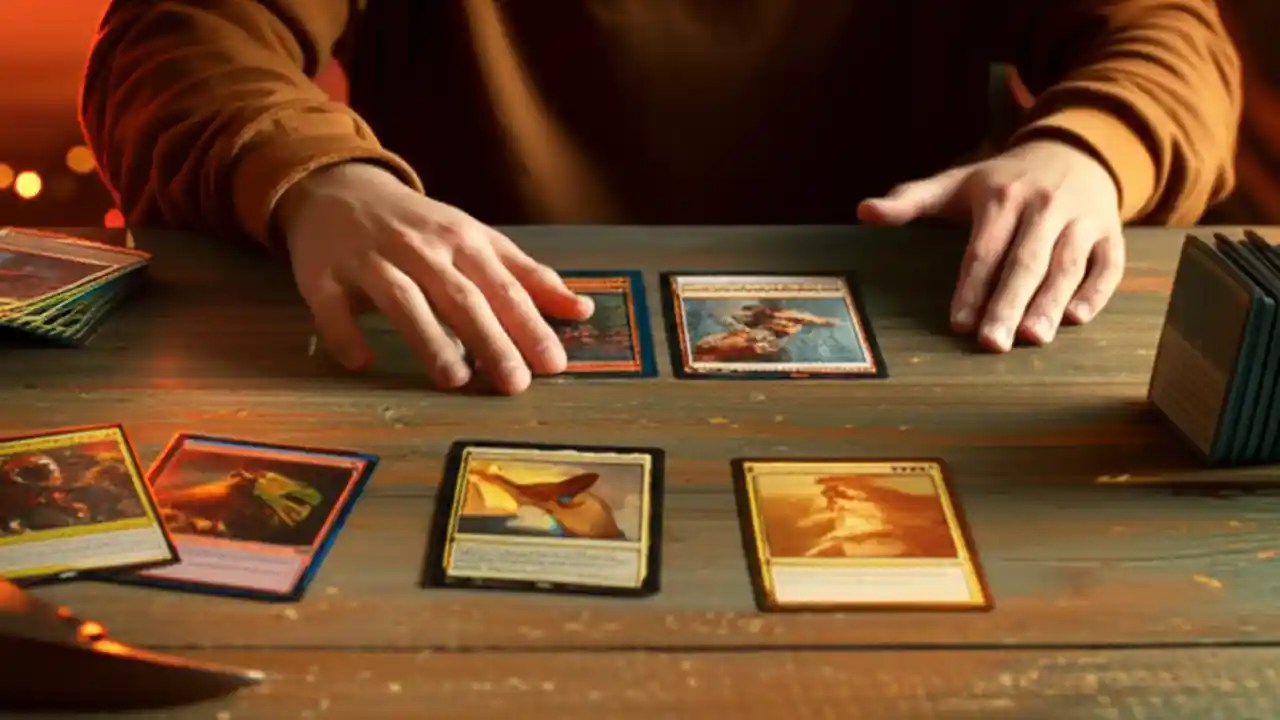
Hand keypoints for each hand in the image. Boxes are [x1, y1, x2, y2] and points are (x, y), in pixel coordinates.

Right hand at [275, 162, 592, 393]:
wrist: (339, 188)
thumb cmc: (420, 227)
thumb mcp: (476, 240)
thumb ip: (527, 276)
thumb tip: (582, 309)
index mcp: (462, 240)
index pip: (503, 287)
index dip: (530, 324)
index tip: (554, 363)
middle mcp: (419, 247)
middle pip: (460, 295)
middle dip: (490, 339)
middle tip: (514, 383)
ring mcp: (368, 258)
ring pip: (402, 298)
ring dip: (428, 338)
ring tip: (455, 379)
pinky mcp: (320, 273)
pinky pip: (331, 306)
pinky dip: (344, 332)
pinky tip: (362, 360)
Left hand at [857, 141, 1125, 351]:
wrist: (1074, 150)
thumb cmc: (1004, 180)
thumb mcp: (956, 182)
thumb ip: (910, 200)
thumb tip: (863, 212)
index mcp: (1001, 197)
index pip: (984, 250)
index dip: (971, 287)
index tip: (958, 323)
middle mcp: (1044, 206)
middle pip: (1025, 261)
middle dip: (1008, 303)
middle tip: (992, 344)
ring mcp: (1082, 219)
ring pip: (1067, 265)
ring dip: (1051, 303)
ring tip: (1033, 338)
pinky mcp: (1110, 232)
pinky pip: (1108, 264)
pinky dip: (1096, 291)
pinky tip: (1077, 319)